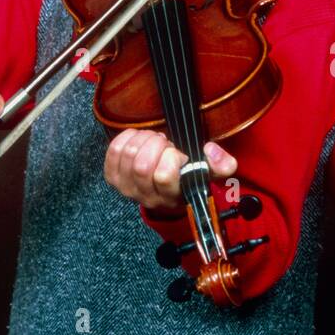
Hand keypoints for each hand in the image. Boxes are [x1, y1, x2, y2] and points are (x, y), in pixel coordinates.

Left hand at [104, 129, 237, 213]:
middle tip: (165, 143)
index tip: (178, 153)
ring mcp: (127, 189)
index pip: (164, 176)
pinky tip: (139, 138)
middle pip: (142, 165)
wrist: (164, 190)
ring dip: (143, 139)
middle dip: (156, 145)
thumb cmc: (187, 177)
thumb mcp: (208, 173)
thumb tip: (211, 150)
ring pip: (128, 155)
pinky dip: (127, 137)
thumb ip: (221, 164)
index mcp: (171, 197)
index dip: (171, 157)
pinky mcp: (113, 178)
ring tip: (153, 141)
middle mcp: (147, 196)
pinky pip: (114, 151)